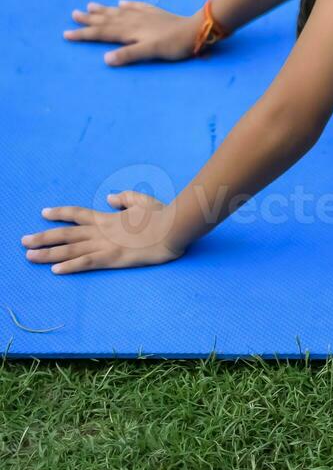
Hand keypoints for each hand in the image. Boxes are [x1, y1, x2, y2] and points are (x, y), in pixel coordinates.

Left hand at [22, 191, 185, 273]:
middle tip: (23, 242)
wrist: (172, 227)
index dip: (59, 213)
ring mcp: (105, 245)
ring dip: (48, 253)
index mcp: (107, 218)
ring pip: (70, 249)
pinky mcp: (112, 258)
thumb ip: (124, 198)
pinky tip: (55, 271)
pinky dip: (70, 266)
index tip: (43, 213)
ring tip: (29, 256)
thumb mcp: (142, 200)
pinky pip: (86, 263)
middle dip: (43, 238)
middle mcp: (100, 231)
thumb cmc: (161, 215)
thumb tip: (109, 198)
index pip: (77, 214)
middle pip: (66, 234)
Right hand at [64, 0, 199, 65]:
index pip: (101, 33)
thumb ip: (128, 55)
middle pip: (107, 19)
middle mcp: (134, 21)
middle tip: (73, 13)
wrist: (197, 30)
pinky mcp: (157, 14)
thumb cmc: (174, 44)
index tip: (66, 33)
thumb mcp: (150, 52)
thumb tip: (105, 59)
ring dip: (105, 10)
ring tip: (91, 5)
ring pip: (120, 12)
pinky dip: (129, 5)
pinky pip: (138, 7)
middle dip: (90, 19)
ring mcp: (146, 16)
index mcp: (130, 31)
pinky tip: (124, 3)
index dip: (84, 34)